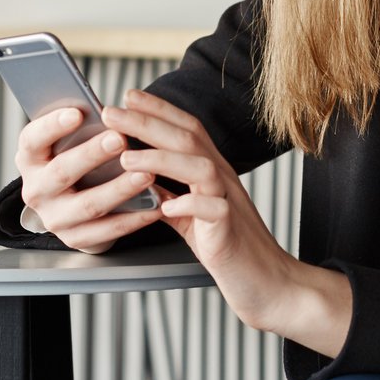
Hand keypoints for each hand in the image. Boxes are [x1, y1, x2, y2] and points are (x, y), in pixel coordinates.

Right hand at [15, 107, 164, 254]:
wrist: (74, 208)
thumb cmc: (78, 163)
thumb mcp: (71, 144)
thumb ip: (83, 130)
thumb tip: (111, 114)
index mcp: (31, 159)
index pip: (32, 140)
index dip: (52, 126)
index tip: (78, 113)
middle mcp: (36, 190)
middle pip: (61, 172)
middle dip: (92, 155)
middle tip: (119, 139)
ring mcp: (54, 218)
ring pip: (88, 204)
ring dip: (120, 189)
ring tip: (147, 174)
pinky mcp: (74, 238)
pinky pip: (107, 230)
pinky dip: (134, 219)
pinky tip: (155, 206)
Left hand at [103, 89, 350, 353]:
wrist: (269, 283)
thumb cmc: (232, 248)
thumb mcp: (194, 214)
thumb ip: (171, 193)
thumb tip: (140, 177)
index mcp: (213, 173)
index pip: (188, 129)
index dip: (159, 110)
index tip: (128, 96)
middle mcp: (222, 180)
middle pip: (189, 139)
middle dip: (147, 122)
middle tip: (111, 112)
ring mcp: (229, 203)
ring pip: (200, 167)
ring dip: (161, 159)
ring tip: (126, 158)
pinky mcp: (231, 231)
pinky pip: (213, 210)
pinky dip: (189, 205)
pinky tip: (166, 207)